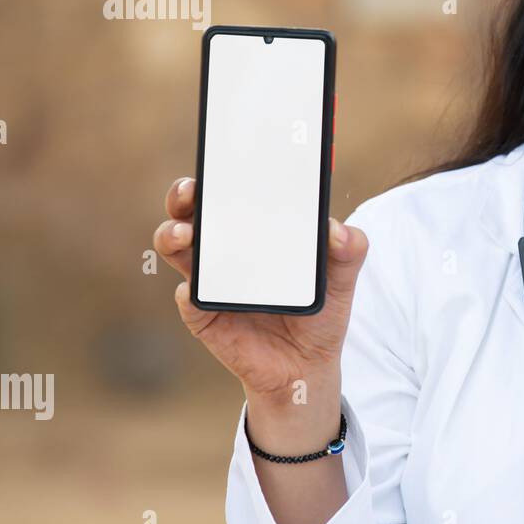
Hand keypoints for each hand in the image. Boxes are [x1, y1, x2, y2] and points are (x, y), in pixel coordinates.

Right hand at [153, 176, 370, 407]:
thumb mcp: (342, 278)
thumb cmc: (318, 311)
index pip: (229, 194)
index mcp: (252, 231)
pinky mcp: (204, 318)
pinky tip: (193, 290)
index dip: (219, 174)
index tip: (219, 158)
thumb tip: (338, 230)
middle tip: (190, 190)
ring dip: (174, 236)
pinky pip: (188, 303)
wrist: (307, 364)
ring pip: (177, 251)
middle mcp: (222, 250)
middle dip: (183, 196)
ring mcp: (208, 282)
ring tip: (186, 234)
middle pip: (190, 214)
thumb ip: (349, 250)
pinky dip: (188, 295)